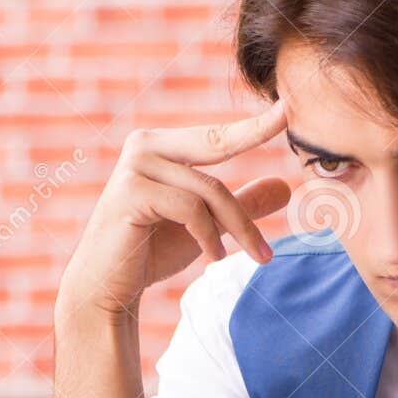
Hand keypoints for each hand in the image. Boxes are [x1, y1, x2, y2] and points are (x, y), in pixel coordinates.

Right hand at [57, 100, 291, 317]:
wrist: (104, 287)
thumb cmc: (150, 252)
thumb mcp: (206, 224)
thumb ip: (240, 203)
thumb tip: (285, 186)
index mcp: (159, 144)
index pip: (216, 135)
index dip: (253, 125)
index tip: (287, 110)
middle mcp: (143, 145)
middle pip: (216, 150)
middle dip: (254, 144)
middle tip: (292, 160)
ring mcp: (134, 167)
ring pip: (208, 190)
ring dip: (239, 227)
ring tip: (256, 255)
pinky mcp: (130, 193)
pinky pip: (190, 209)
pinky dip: (208, 236)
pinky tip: (214, 255)